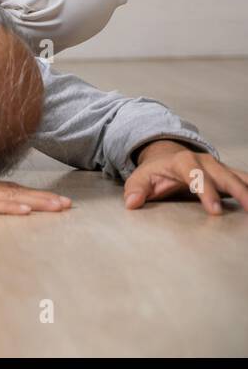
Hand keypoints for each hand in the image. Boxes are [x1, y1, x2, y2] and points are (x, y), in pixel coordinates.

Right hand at [0, 170, 71, 214]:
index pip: (5, 189)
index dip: (29, 194)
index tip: (50, 199)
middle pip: (15, 191)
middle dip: (43, 198)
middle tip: (68, 204)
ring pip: (9, 197)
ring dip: (37, 202)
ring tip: (60, 207)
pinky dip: (9, 207)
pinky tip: (26, 211)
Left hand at [124, 140, 247, 214]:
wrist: (167, 158)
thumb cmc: (154, 173)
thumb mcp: (140, 179)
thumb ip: (136, 190)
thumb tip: (132, 203)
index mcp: (183, 162)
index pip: (197, 176)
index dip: (206, 192)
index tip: (215, 211)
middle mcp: (206, 162)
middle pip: (226, 176)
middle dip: (240, 192)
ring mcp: (220, 168)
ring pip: (241, 177)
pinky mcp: (229, 175)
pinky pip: (246, 182)